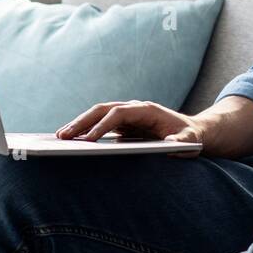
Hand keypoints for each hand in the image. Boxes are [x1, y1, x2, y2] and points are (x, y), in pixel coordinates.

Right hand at [57, 101, 203, 157]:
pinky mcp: (123, 124)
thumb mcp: (190, 141)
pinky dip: (85, 130)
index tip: (88, 141)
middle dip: (82, 122)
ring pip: (98, 115)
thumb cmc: (190, 138)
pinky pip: (100, 124)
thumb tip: (170, 144)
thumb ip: (182, 142)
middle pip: (103, 110)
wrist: (192, 132)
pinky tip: (72, 141)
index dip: (103, 126)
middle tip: (62, 136)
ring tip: (60, 137)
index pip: (119, 114)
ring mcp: (127, 115)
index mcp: (147, 110)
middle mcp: (134, 108)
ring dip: (79, 124)